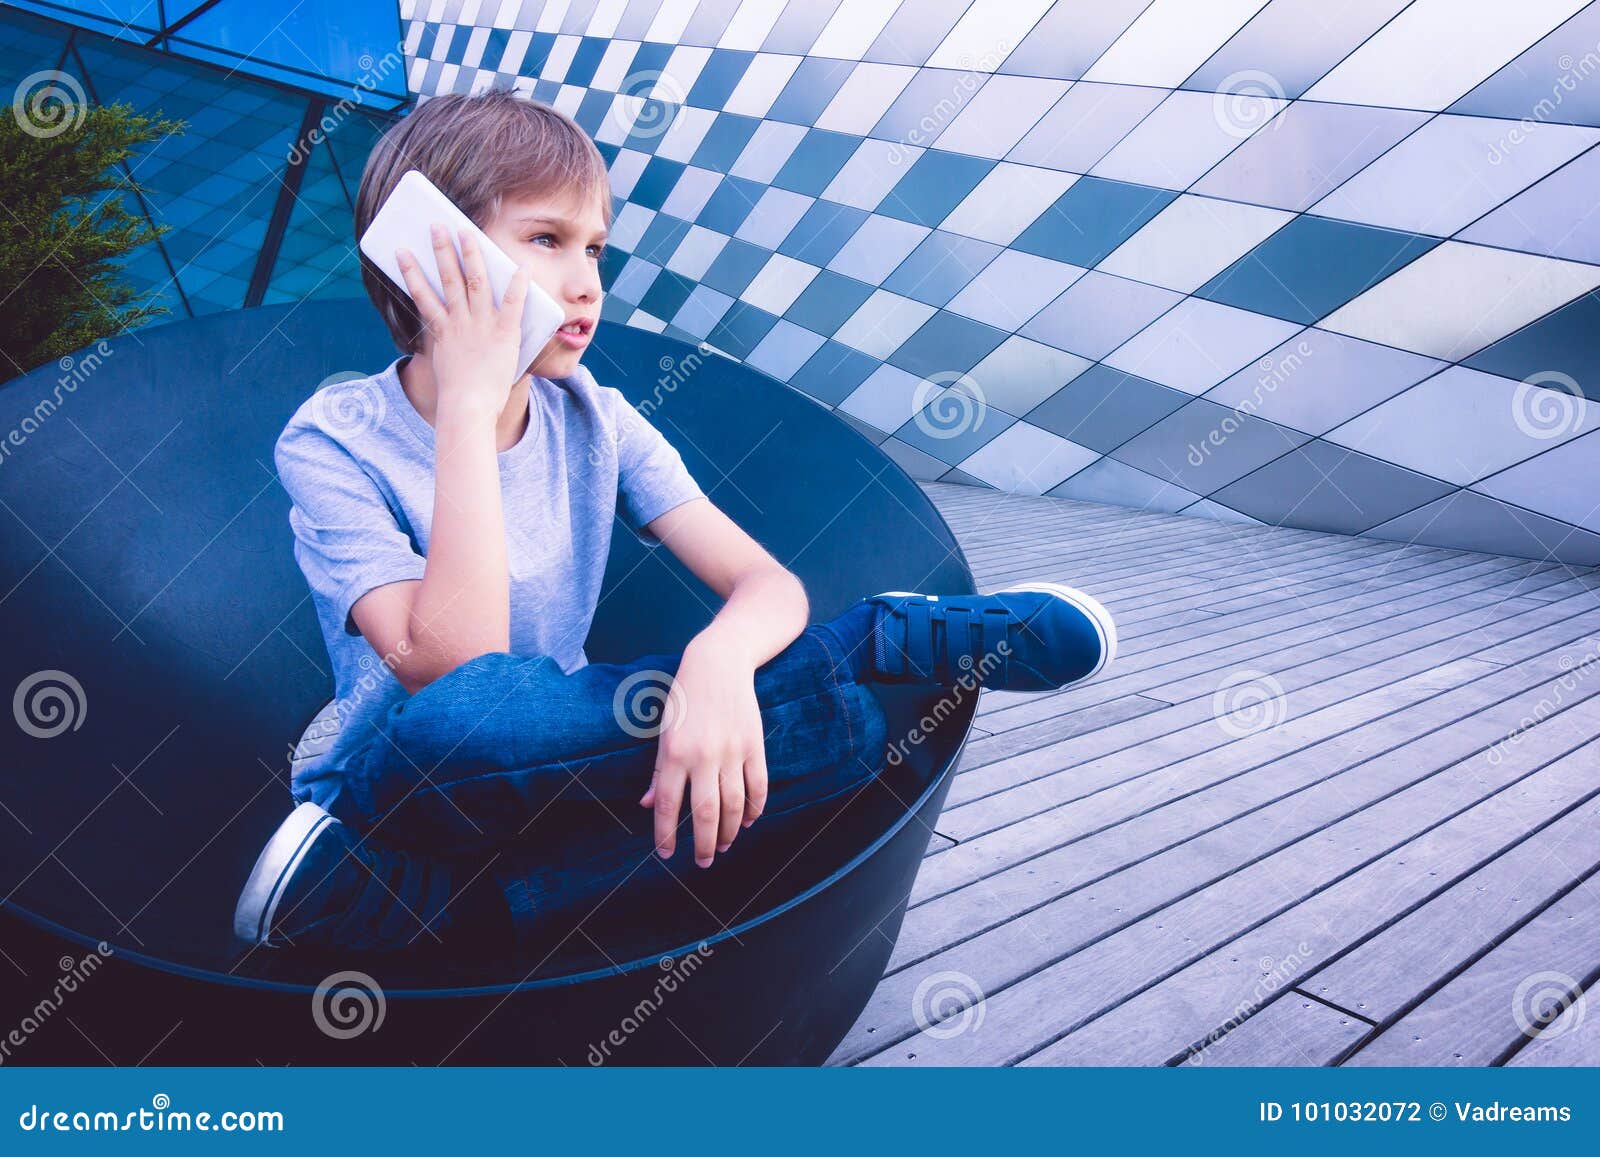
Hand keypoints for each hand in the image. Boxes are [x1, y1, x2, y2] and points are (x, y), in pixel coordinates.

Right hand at [395, 225, 530, 423]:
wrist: (468, 409)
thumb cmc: (459, 395)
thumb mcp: (447, 365)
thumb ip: (448, 345)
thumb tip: (448, 332)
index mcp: (443, 331)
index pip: (423, 295)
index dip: (411, 272)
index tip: (403, 251)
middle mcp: (459, 323)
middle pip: (448, 279)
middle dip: (441, 250)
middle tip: (437, 226)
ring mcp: (480, 326)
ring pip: (473, 282)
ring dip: (469, 255)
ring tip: (465, 232)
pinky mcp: (503, 334)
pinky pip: (510, 303)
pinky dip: (516, 284)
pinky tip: (520, 266)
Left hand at [640, 636, 768, 866]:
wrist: (719, 664)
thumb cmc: (685, 698)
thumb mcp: (665, 731)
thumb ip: (659, 771)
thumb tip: (648, 805)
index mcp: (675, 753)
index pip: (668, 806)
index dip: (666, 834)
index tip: (667, 854)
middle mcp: (704, 756)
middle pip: (705, 814)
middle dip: (705, 844)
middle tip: (704, 862)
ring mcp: (733, 752)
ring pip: (734, 805)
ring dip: (731, 832)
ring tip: (725, 846)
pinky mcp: (754, 746)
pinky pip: (758, 786)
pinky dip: (755, 808)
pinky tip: (749, 821)